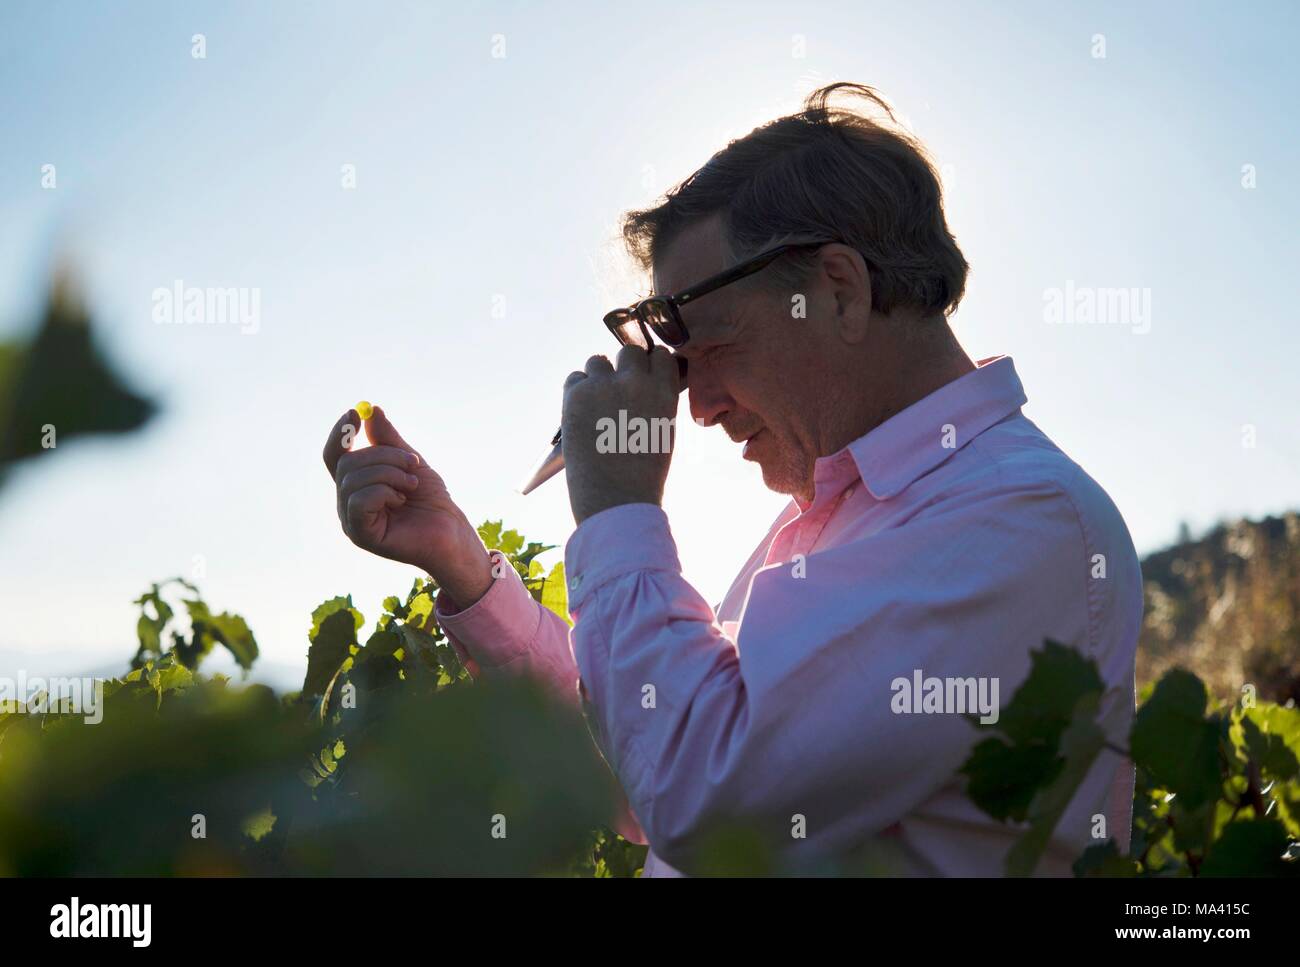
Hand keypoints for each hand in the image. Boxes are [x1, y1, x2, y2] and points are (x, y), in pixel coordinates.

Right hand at [322, 406, 492, 607]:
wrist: (451, 531)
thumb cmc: (432, 500)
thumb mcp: (410, 462)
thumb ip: (388, 440)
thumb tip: (371, 410)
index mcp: (356, 485)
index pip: (336, 455)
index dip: (341, 433)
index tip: (354, 412)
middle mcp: (348, 502)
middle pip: (346, 463)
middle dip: (383, 455)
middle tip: (412, 462)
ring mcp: (351, 520)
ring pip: (353, 479)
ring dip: (390, 474)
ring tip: (411, 485)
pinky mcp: (360, 535)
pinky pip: (359, 500)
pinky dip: (384, 492)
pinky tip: (401, 501)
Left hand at [561, 344, 681, 525]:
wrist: (616, 499)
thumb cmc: (643, 474)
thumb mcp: (663, 430)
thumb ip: (656, 400)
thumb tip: (643, 381)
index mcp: (664, 392)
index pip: (659, 355)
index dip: (649, 365)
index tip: (641, 377)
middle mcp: (636, 382)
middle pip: (628, 351)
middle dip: (622, 367)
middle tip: (616, 389)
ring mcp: (604, 386)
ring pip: (597, 361)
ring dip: (596, 377)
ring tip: (596, 405)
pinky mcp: (577, 395)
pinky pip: (574, 378)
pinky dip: (576, 391)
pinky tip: (581, 413)